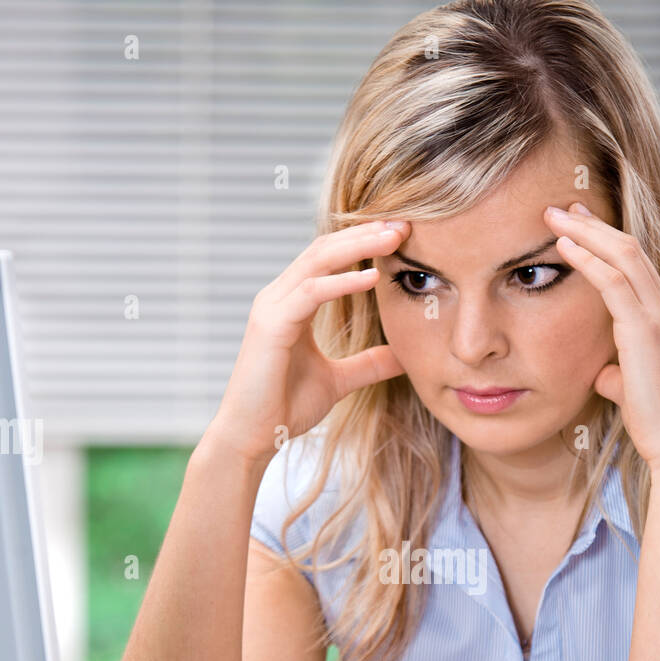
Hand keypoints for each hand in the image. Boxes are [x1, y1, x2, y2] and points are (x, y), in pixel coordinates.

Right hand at [210, 220, 410, 462]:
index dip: (363, 243)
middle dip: (365, 233)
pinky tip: (371, 278)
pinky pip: (311, 293)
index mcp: (292, 303)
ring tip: (394, 237)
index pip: (329, 258)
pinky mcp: (271, 325)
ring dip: (359, 246)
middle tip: (404, 223)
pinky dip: (342, 283)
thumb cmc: (285, 407)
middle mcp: (279, 297)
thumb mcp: (339, 381)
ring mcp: (272, 307)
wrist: (252, 437)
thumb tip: (403, 356)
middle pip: (325, 248)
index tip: (401, 235)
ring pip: (318, 261)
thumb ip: (368, 364)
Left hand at [544, 203, 659, 471]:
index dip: (606, 240)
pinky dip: (587, 259)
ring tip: (554, 215)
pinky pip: (613, 281)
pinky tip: (563, 246)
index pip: (635, 264)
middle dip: (594, 224)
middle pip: (629, 248)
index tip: (578, 224)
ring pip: (623, 255)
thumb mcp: (630, 388)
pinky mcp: (645, 329)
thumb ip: (617, 372)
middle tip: (562, 205)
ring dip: (586, 232)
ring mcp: (659, 314)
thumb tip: (604, 373)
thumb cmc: (654, 420)